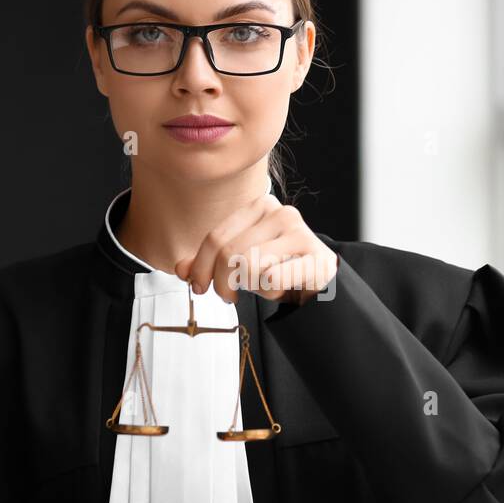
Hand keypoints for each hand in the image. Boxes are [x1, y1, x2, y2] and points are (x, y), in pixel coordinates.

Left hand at [173, 194, 337, 305]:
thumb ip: (210, 263)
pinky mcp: (315, 257)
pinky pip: (273, 277)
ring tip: (258, 288)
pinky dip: (269, 290)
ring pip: (247, 265)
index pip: (215, 237)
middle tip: (228, 296)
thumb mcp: (240, 262)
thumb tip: (181, 269)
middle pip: (228, 253)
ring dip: (247, 286)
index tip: (200, 287)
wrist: (322, 281)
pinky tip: (280, 288)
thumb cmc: (279, 268)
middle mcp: (280, 213)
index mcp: (259, 206)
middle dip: (221, 282)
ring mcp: (300, 233)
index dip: (200, 267)